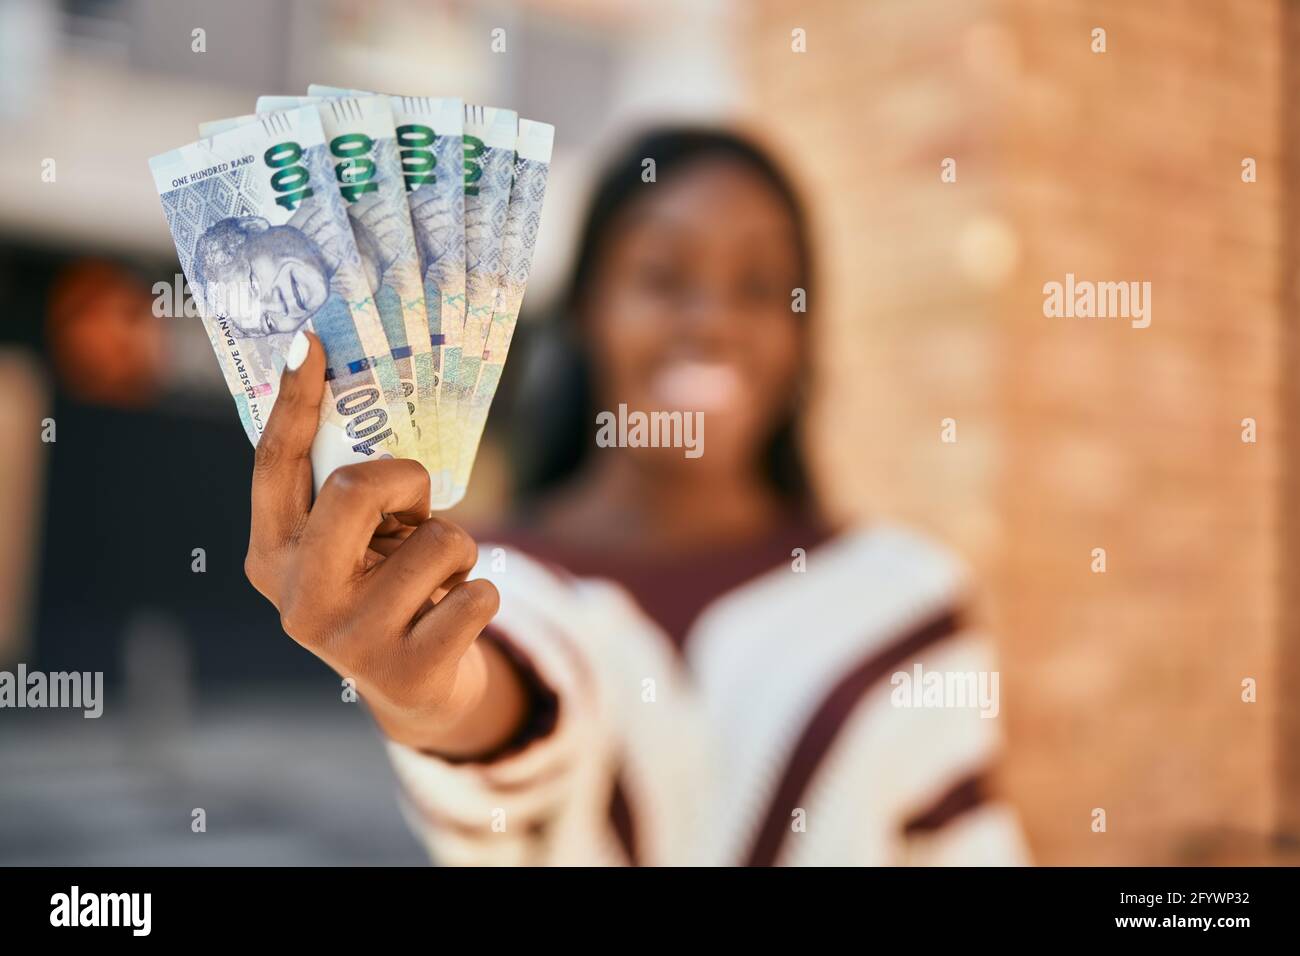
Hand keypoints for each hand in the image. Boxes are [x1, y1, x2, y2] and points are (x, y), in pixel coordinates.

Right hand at [243, 332, 522, 754]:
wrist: (417, 690)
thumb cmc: (386, 591)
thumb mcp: (352, 546)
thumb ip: (347, 494)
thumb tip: (366, 391)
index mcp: (273, 556)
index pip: (277, 463)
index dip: (295, 399)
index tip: (310, 339)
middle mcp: (299, 599)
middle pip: (357, 488)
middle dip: (408, 481)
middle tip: (416, 503)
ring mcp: (350, 642)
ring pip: (441, 540)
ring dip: (459, 550)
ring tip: (438, 579)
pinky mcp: (409, 671)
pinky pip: (480, 593)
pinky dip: (483, 594)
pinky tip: (455, 617)